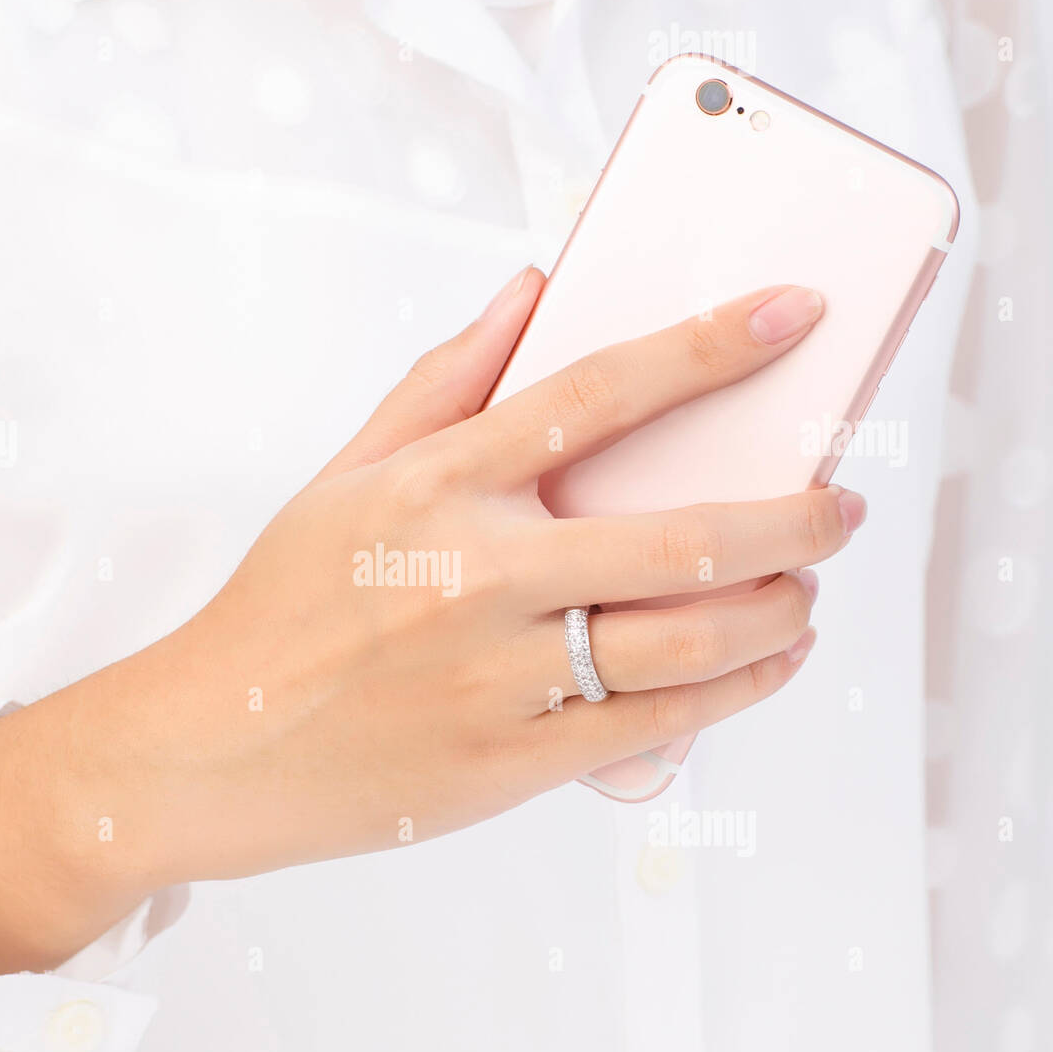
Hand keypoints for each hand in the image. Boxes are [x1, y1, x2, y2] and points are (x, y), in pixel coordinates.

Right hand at [0, 271, 861, 977]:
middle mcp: (475, 577)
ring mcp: (497, 678)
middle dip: (794, 522)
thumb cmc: (279, 606)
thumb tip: (528, 288)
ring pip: (687, 644)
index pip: (596, 394)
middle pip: (680, 540)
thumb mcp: (345, 477)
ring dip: (777, 613)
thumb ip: (442, 379)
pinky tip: (763, 665)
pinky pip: (654, 726)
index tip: (789, 315)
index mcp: (433, 489)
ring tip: (805, 592)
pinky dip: (731, 693)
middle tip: (839, 511)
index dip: (709, 347)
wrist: (213, 746)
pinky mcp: (510, 763)